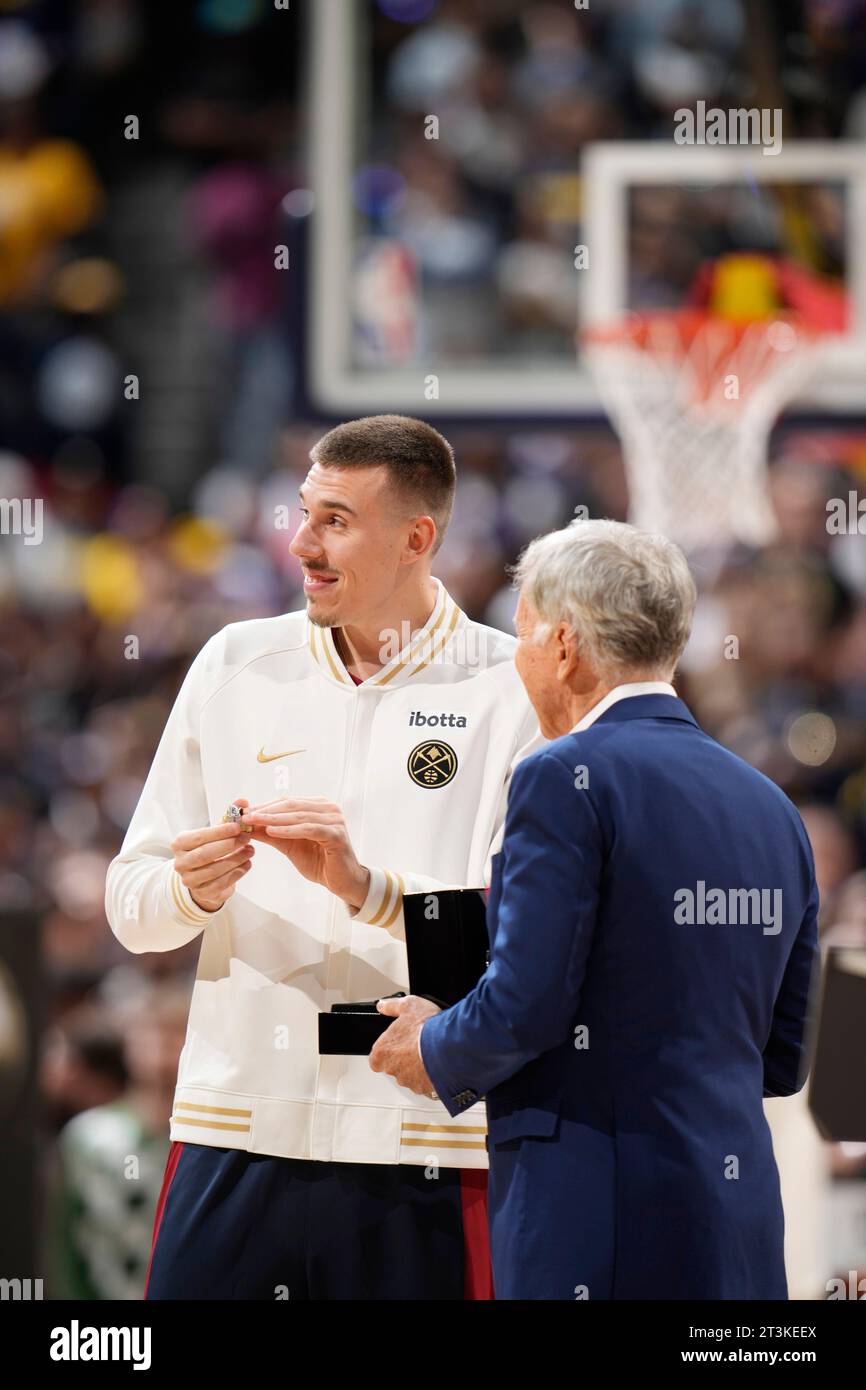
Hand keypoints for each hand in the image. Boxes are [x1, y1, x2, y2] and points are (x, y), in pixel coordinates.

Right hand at [171, 815, 254, 912]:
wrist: (203, 878)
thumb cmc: (209, 849)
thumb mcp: (216, 833)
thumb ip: (228, 817)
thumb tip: (243, 801)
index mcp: (180, 844)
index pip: (200, 837)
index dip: (220, 832)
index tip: (238, 827)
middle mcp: (180, 863)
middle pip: (205, 854)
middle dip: (229, 845)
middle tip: (247, 838)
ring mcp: (189, 880)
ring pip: (214, 870)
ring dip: (236, 859)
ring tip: (251, 850)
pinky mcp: (202, 893)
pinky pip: (222, 883)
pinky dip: (237, 873)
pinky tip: (247, 864)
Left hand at [240, 796, 369, 908]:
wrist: (341, 881)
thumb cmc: (318, 861)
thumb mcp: (289, 845)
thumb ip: (271, 833)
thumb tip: (247, 825)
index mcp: (318, 805)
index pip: (287, 801)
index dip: (264, 805)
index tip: (242, 811)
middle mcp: (328, 807)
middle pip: (291, 805)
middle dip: (266, 810)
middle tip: (245, 815)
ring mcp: (334, 819)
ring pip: (298, 815)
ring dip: (273, 819)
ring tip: (253, 822)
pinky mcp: (336, 834)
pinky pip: (308, 829)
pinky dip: (289, 830)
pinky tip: (272, 831)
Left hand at [369, 994, 440, 1096]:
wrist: (448, 1045)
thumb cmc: (426, 1027)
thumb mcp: (408, 1005)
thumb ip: (392, 1006)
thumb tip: (383, 1006)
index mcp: (382, 1052)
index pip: (377, 1057)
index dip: (388, 1049)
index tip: (398, 1042)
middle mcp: (392, 1070)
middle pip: (394, 1067)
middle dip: (404, 1058)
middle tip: (416, 1044)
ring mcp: (408, 1081)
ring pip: (410, 1076)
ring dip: (418, 1067)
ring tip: (429, 1052)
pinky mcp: (424, 1088)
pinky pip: (425, 1084)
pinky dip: (430, 1076)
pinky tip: (437, 1063)